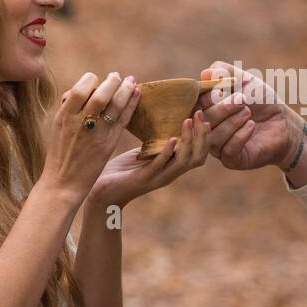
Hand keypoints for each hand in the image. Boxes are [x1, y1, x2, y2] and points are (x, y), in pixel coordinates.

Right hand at [39, 72, 140, 202]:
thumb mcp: (58, 127)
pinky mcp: (108, 144)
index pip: (81, 89)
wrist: (62, 184)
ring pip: (114, 105)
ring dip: (124, 89)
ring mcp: (95, 133)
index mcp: (64, 116)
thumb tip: (81, 91)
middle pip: (99, 94)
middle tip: (117, 76)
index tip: (96, 79)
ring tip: (130, 81)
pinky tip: (137, 94)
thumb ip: (69, 109)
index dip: (90, 80)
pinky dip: (131, 105)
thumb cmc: (60, 155)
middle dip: (111, 81)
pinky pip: (123, 120)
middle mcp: (79, 123)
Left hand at [87, 112, 210, 208]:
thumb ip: (156, 143)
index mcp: (172, 167)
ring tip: (187, 121)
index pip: (198, 154)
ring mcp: (158, 177)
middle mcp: (170, 174)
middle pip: (197, 157)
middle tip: (198, 114)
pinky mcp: (143, 179)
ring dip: (188, 140)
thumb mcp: (144, 153)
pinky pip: (160, 165)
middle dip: (201, 135)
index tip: (202, 115)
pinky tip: (171, 139)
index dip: (204, 137)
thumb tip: (163, 120)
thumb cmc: (122, 171)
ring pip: (183, 161)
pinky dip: (167, 152)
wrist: (102, 192)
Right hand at [196, 60, 300, 170]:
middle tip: (242, 100)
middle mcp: (206, 130)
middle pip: (201, 121)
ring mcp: (217, 147)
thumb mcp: (242, 79)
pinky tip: (252, 126)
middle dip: (222, 108)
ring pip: (213, 137)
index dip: (208, 97)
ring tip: (248, 113)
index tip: (226, 89)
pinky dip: (240, 136)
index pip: (194, 105)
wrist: (283, 121)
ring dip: (232, 122)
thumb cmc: (260, 99)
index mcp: (204, 109)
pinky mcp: (232, 160)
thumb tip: (205, 73)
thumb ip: (223, 71)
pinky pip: (228, 150)